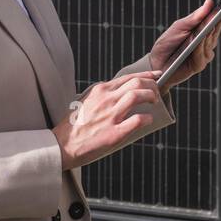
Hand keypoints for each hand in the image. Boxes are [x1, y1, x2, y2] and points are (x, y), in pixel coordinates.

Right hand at [52, 72, 166, 171]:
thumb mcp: (86, 101)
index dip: (146, 75)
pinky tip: (149, 119)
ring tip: (154, 102)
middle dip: (152, 86)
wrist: (63, 144)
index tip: (156, 75)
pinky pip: (137, 120)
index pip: (128, 77)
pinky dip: (147, 118)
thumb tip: (121, 93)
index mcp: (100, 90)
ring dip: (151, 97)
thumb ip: (103, 95)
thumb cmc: (75, 125)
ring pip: (137, 96)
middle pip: (136, 83)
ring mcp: (110, 115)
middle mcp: (105, 99)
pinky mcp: (114, 132)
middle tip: (156, 93)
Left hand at [149, 0, 220, 93]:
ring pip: (210, 41)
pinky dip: (199, 48)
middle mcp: (206, 42)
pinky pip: (202, 54)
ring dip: (207, 34)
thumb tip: (210, 1)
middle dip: (218, 21)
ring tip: (208, 25)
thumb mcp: (180, 26)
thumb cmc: (167, 43)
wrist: (156, 62)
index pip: (216, 21)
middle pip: (216, 30)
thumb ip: (195, 16)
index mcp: (202, 30)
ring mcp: (204, 53)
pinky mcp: (199, 64)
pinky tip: (197, 42)